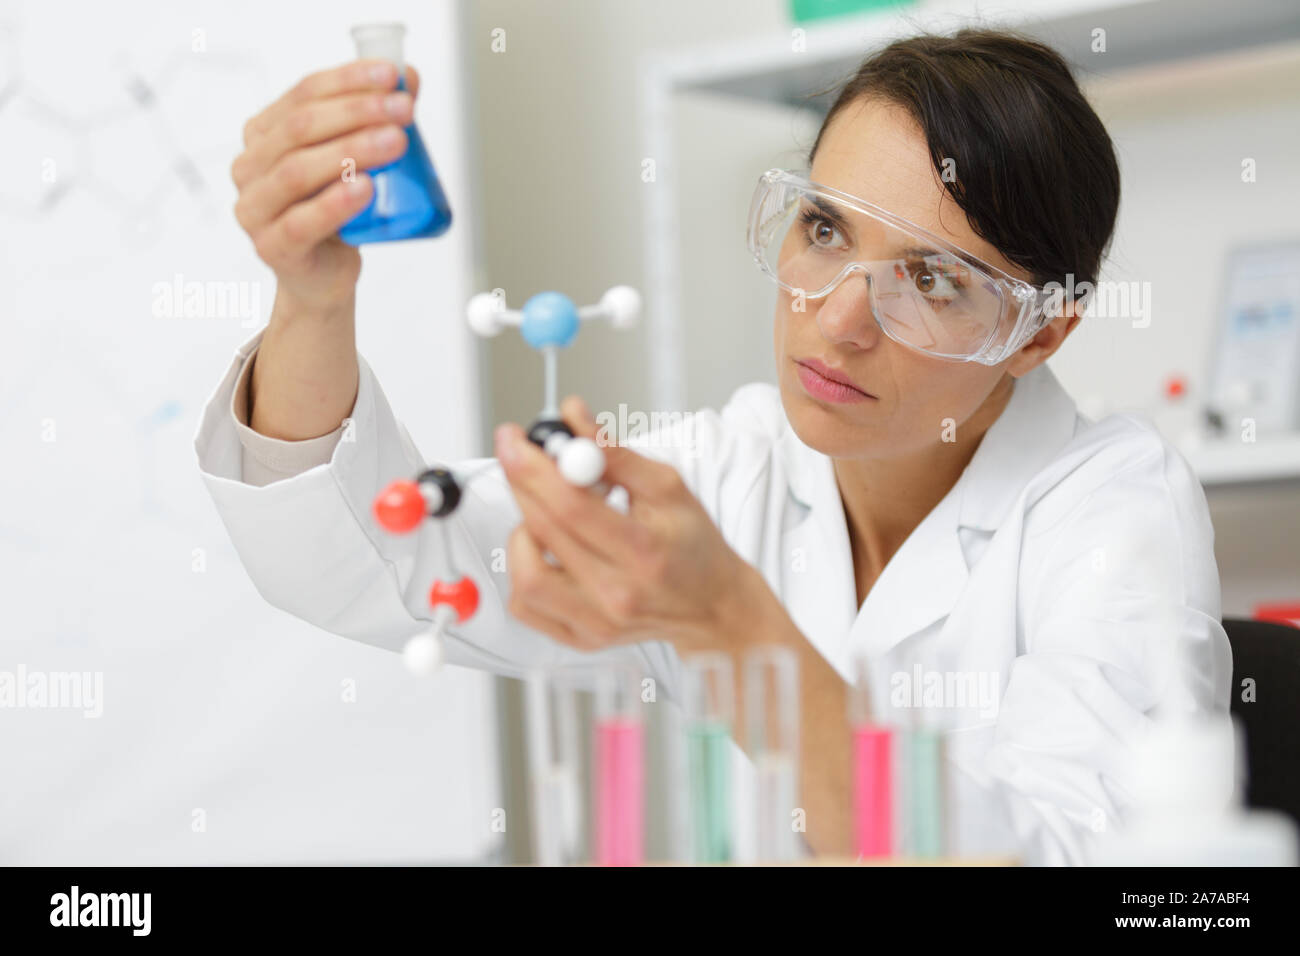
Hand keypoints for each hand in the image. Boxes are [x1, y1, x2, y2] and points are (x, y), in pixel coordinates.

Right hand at [230, 59, 420, 307]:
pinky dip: (334, 203)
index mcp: (263, 134)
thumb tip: (408, 77)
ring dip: (351, 151)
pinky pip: (301, 222)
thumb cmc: (337, 212)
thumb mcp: (355, 160)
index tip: (392, 77)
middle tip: (403, 112)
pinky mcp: (272, 247)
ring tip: (396, 143)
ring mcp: (254, 208)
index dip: (348, 81)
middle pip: (301, 128)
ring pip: (298, 171)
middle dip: (357, 113)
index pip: (302, 94)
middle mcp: (249, 166)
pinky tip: (366, 188)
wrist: (324, 275)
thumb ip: (376, 119)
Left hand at [494, 396, 764, 653]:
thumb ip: (614, 452)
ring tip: (544, 511)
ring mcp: (596, 622)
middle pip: (544, 531)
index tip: (514, 439)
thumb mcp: (668, 486)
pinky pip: (526, 605)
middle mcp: (617, 593)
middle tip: (518, 454)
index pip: (572, 505)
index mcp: (644, 552)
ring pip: (525, 573)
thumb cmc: (693, 545)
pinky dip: (522, 570)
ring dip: (522, 528)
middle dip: (521, 481)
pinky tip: (543, 549)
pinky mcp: (581, 639)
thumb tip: (571, 418)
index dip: (534, 467)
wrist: (711, 605)